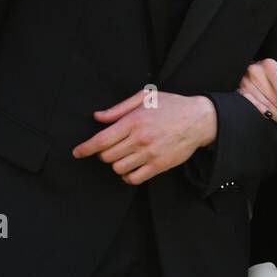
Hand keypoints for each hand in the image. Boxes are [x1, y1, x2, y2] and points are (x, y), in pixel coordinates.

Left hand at [72, 89, 215, 183]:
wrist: (199, 119)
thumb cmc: (172, 105)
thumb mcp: (145, 98)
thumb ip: (119, 108)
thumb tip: (98, 118)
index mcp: (134, 121)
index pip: (101, 140)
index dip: (85, 148)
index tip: (77, 152)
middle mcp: (140, 139)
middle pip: (107, 156)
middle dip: (103, 153)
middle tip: (110, 147)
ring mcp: (150, 154)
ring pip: (118, 168)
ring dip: (115, 163)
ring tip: (123, 155)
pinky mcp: (159, 166)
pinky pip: (133, 178)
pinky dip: (127, 175)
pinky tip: (130, 167)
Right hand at [236, 58, 276, 127]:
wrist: (242, 68)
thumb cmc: (264, 75)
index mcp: (270, 67)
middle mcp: (257, 72)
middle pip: (276, 100)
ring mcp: (246, 82)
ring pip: (265, 105)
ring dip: (276, 115)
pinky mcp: (238, 90)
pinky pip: (253, 106)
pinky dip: (263, 112)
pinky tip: (269, 116)